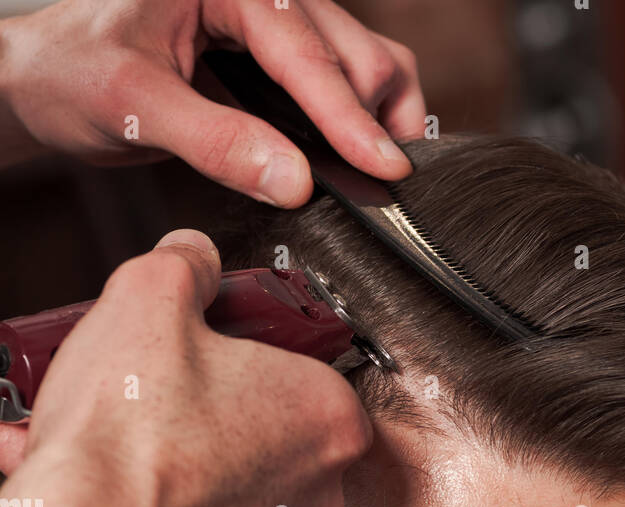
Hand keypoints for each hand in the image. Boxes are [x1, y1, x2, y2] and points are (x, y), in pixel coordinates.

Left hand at [0, 0, 424, 202]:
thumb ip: (216, 142)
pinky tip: (356, 154)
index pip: (303, 49)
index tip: (383, 167)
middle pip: (350, 46)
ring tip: (376, 168)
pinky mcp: (276, 52)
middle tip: (384, 180)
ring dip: (377, 112)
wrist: (49, 78)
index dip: (347, 115)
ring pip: (360, 56)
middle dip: (372, 114)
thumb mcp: (135, 109)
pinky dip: (358, 116)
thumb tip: (295, 180)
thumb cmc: (74, 73)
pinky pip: (340, 75)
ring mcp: (272, 17)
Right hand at [0, 228, 372, 506]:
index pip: (310, 359)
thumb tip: (194, 258)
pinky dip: (161, 488)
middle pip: (270, 416)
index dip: (254, 341)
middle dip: (213, 393)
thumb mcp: (150, 296)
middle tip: (164, 375)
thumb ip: (187, 264)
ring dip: (180, 441)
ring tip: (125, 421)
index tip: (215, 336)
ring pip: (232, 467)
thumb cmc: (128, 439)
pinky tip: (114, 465)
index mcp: (329, 416)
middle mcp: (320, 487)